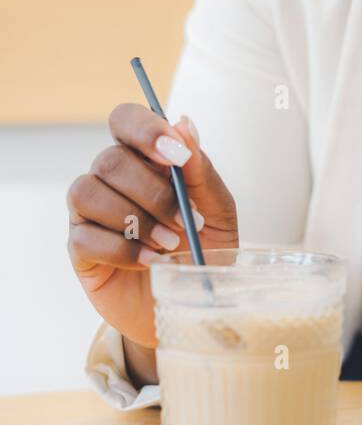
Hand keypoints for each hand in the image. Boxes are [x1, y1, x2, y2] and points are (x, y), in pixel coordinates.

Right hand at [67, 105, 238, 348]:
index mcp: (145, 159)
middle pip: (110, 160)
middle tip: (186, 220)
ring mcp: (91, 213)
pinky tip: (150, 260)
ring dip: (135, 218)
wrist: (193, 305)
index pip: (126, 119)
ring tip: (170, 244)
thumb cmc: (205, 251)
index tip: (175, 156)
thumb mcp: (218, 211)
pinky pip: (84, 236)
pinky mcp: (81, 250)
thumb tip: (184, 123)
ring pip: (87, 192)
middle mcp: (112, 179)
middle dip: (152, 191)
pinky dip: (123, 249)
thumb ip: (200, 170)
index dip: (145, 130)